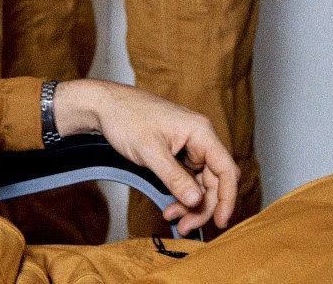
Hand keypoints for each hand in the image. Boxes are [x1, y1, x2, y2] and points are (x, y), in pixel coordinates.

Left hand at [54, 79, 238, 233]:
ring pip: (202, 183)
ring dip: (190, 204)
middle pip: (215, 180)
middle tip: (185, 226)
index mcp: (200, 131)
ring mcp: (189, 145)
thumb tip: (197, 201)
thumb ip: (175, 178)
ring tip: (172, 217)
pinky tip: (169, 206)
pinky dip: (181, 195)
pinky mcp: (178, 152)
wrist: (105, 106)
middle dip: (203, 206)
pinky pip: (188, 179)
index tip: (220, 222)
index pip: (226, 169)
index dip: (228, 198)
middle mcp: (199, 137)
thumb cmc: (127, 118)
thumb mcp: (150, 152)